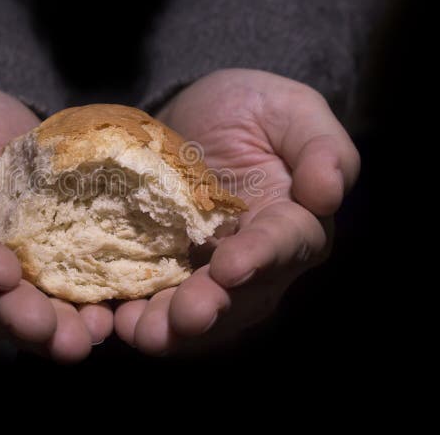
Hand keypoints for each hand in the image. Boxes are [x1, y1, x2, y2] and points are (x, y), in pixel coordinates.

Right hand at [0, 87, 111, 361]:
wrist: (7, 131)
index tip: (1, 271)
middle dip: (16, 319)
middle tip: (45, 328)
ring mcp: (9, 286)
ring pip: (24, 319)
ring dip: (54, 333)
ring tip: (83, 339)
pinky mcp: (50, 281)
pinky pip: (65, 305)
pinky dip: (85, 317)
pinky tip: (106, 322)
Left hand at [115, 69, 359, 354]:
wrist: (197, 115)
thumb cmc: (255, 109)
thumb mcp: (293, 110)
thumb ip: (321, 146)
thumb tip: (328, 192)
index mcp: (293, 225)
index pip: (283, 245)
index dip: (258, 258)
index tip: (230, 267)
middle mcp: (255, 262)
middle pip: (238, 295)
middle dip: (209, 309)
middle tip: (183, 320)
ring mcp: (206, 272)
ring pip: (195, 309)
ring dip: (168, 326)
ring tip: (140, 331)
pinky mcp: (165, 270)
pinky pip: (153, 297)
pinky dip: (134, 312)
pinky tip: (112, 319)